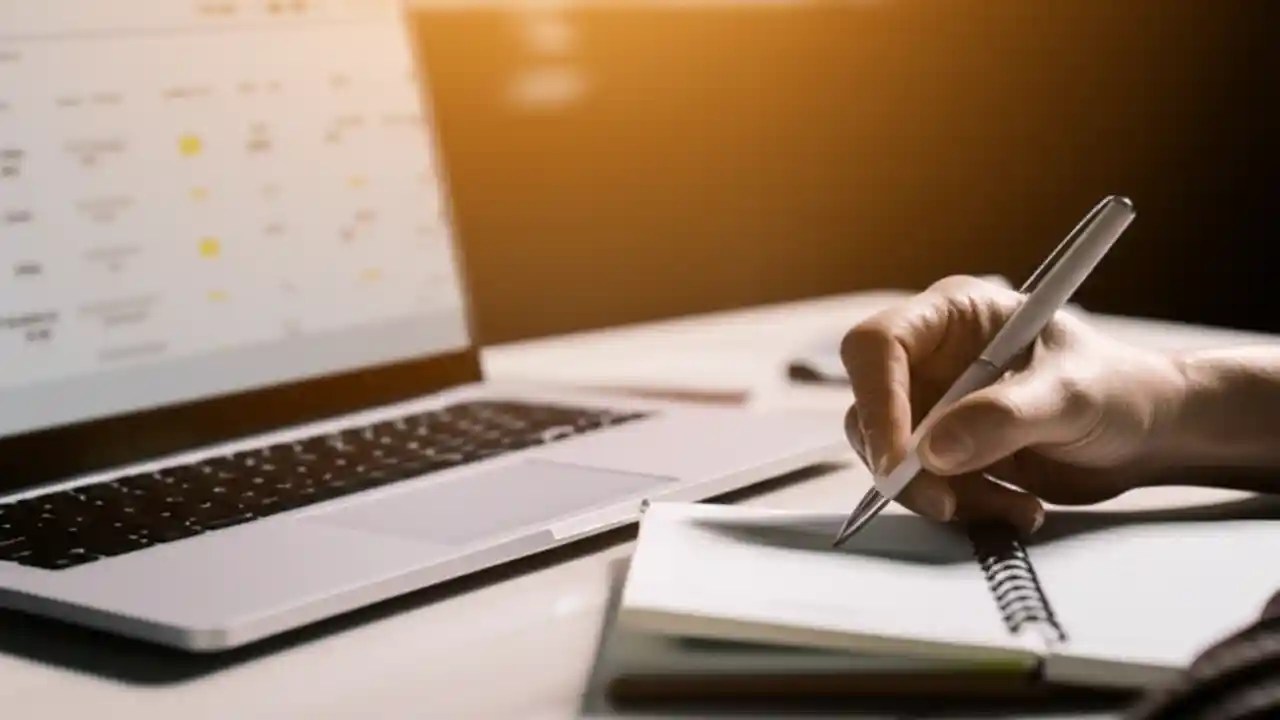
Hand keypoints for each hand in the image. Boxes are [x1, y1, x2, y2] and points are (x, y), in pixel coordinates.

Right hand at [841, 275, 1187, 533]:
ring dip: (945, 493)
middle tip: (947, 503)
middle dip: (906, 466)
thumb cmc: (1119, 388)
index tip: (900, 461)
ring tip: (1013, 505)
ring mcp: (935, 404)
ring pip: (893, 457)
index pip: (877, 346)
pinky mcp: (945, 449)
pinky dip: (965, 506)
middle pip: (871, 409)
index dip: (876, 401)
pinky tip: (1018, 507)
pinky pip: (925, 486)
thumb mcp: (1070, 396)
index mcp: (953, 315)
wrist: (1147, 433)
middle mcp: (932, 356)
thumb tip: (933, 452)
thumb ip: (1002, 419)